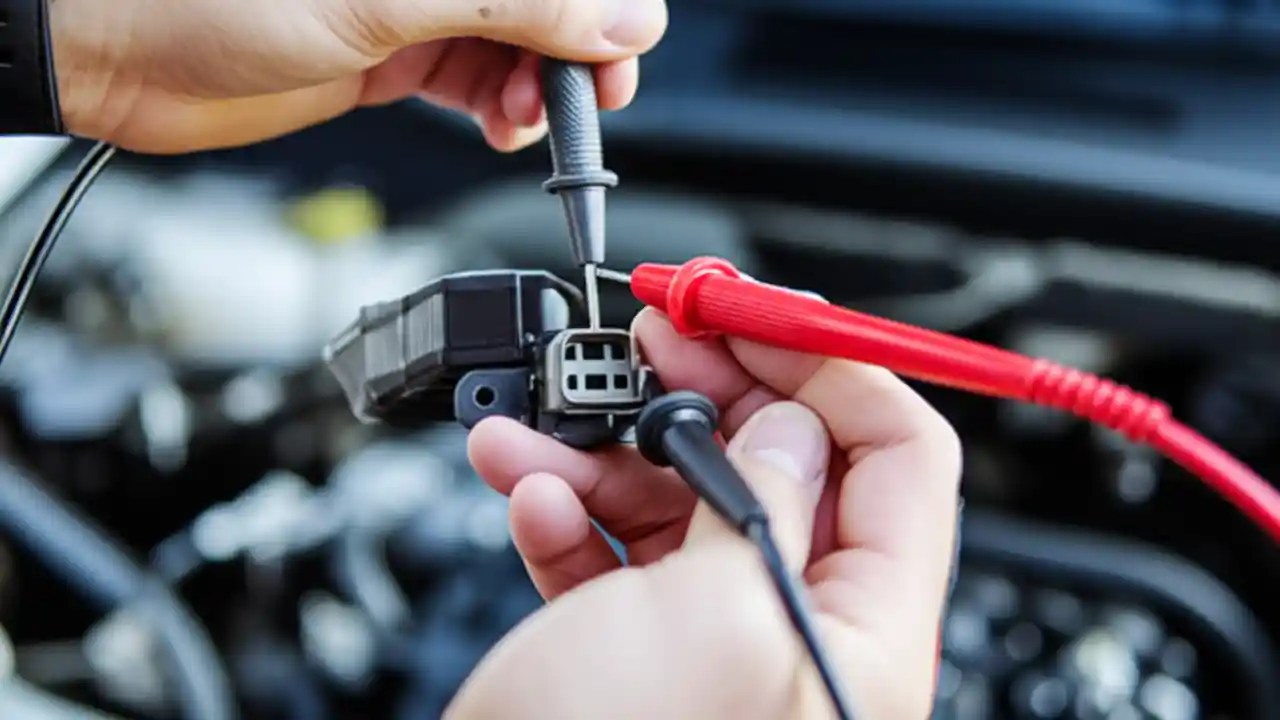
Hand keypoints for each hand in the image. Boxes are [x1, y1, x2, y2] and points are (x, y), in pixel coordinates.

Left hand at [50, 0, 666, 153]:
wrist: (123, 51)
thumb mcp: (390, 1)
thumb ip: (516, 6)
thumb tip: (623, 19)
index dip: (603, 9)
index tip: (617, 54)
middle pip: (550, 5)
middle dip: (577, 54)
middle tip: (583, 99)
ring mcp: (416, 5)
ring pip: (519, 46)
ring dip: (540, 91)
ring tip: (525, 120)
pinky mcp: (393, 52)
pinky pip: (477, 79)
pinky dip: (500, 109)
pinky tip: (500, 126)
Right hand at [449, 309, 962, 719]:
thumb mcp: (713, 620)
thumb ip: (766, 505)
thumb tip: (791, 429)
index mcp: (862, 633)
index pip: (898, 463)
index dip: (830, 373)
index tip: (752, 319)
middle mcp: (797, 631)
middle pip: (781, 464)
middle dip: (708, 391)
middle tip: (651, 344)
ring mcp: (711, 639)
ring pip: (681, 497)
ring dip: (606, 447)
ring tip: (541, 428)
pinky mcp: (633, 647)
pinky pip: (615, 549)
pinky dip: (571, 509)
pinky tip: (533, 496)